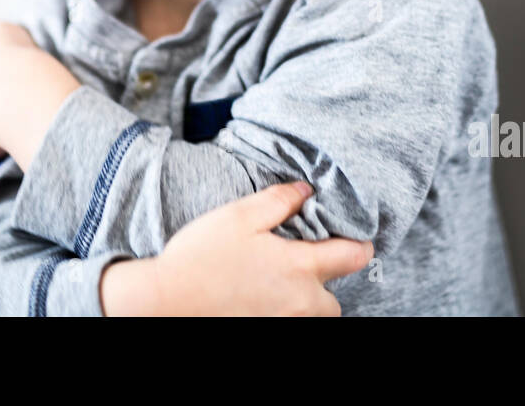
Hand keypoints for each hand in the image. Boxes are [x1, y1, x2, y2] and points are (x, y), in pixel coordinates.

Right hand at [99, 181, 373, 315]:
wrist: (165, 303)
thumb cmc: (200, 257)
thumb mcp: (239, 216)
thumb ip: (279, 201)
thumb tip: (306, 190)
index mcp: (299, 267)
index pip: (354, 257)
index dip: (359, 245)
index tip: (355, 240)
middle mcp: (300, 302)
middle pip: (335, 299)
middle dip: (322, 284)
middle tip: (295, 266)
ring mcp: (285, 325)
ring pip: (314, 317)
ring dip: (305, 304)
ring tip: (276, 286)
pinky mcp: (267, 334)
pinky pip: (290, 324)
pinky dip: (283, 314)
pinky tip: (259, 301)